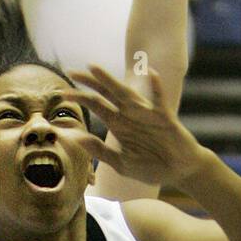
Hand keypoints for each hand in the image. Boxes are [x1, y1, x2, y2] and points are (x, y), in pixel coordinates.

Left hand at [63, 66, 204, 187]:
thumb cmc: (152, 167)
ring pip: (127, 93)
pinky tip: (151, 73)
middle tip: (70, 72)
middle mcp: (131, 116)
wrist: (180, 171)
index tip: (61, 94)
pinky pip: (160, 100)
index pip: (96, 106)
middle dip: (89, 83)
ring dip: (111, 81)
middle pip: (107, 94)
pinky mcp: (165, 119)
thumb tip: (77, 139)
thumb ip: (101, 152)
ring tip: (94, 69)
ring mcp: (147, 115)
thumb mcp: (122, 163)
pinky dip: (156, 87)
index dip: (80, 98)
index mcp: (119, 125)